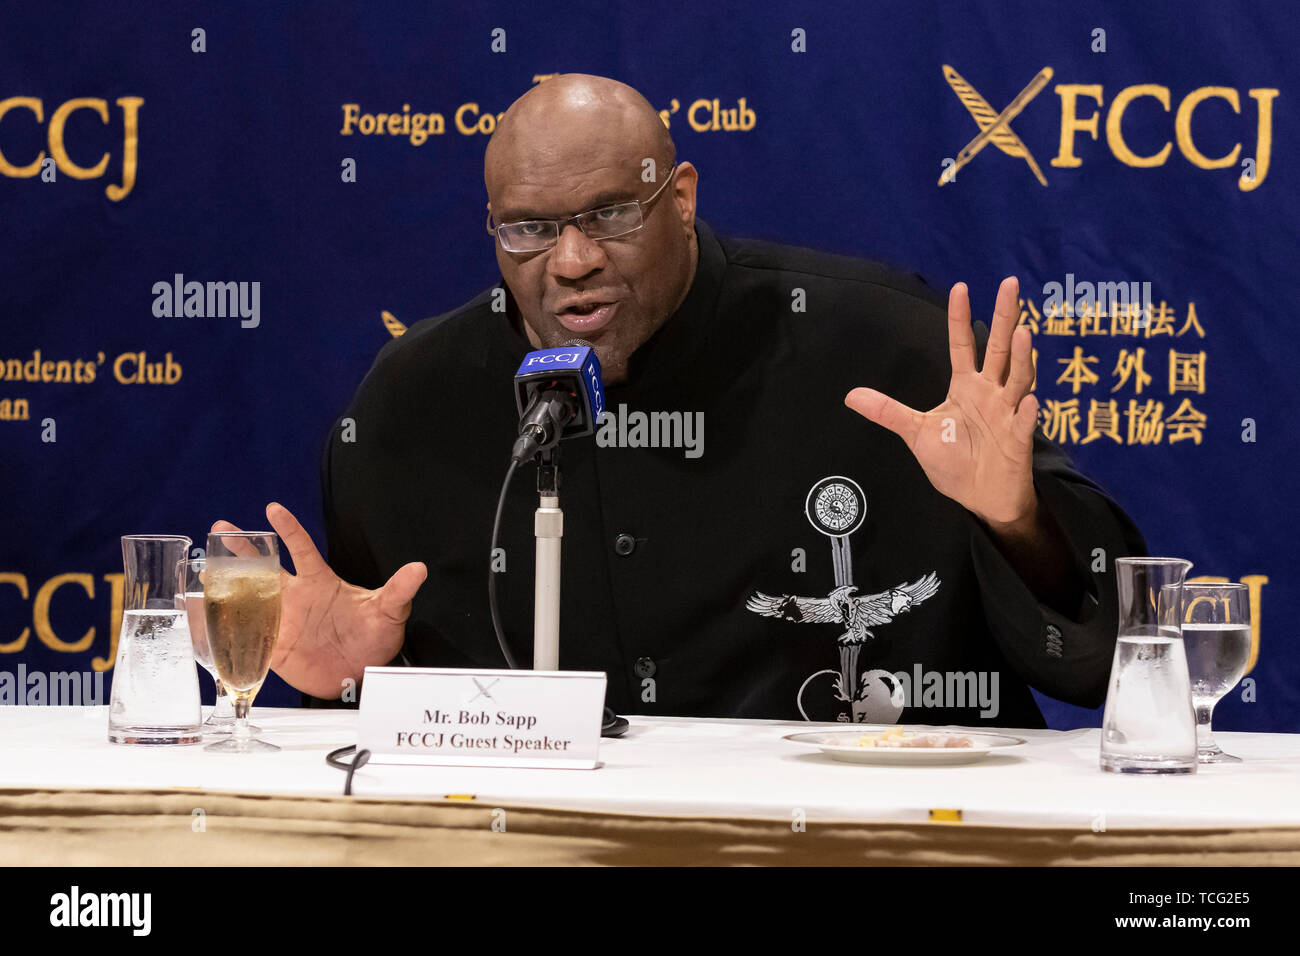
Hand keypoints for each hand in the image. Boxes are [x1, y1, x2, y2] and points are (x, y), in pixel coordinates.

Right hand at [210, 502, 426, 698]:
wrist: (362, 673)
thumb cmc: (374, 636)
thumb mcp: (389, 610)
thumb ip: (399, 589)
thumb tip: (419, 569)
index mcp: (320, 582)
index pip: (301, 549)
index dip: (288, 529)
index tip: (273, 510)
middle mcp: (295, 596)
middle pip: (264, 566)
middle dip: (241, 548)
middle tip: (218, 528)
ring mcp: (281, 620)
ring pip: (248, 596)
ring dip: (226, 583)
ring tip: (201, 569)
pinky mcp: (273, 647)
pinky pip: (245, 634)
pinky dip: (224, 625)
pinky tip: (204, 615)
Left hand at [845, 276, 1038, 530]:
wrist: (979, 498)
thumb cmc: (953, 462)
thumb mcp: (915, 433)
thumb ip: (888, 412)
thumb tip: (850, 396)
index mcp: (966, 387)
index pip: (963, 345)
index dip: (960, 318)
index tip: (961, 287)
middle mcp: (991, 393)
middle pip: (999, 349)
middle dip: (1006, 318)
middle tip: (1011, 284)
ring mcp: (1008, 414)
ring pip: (1018, 379)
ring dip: (1022, 357)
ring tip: (1023, 332)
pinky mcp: (1017, 440)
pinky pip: (1024, 423)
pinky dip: (1026, 412)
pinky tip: (1028, 400)